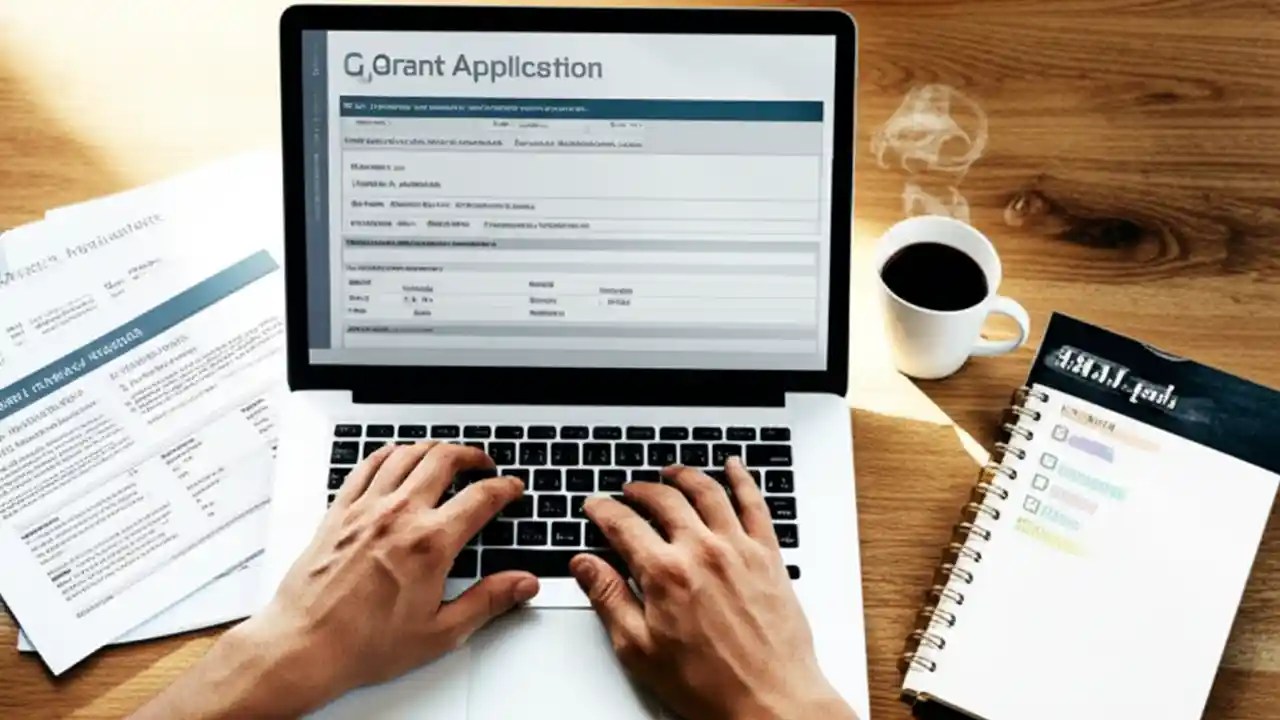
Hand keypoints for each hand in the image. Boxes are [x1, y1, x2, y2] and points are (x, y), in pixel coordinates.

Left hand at [235, 442, 537, 711]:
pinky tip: (395, 455)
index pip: (481, 498)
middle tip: (482, 463)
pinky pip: (366, 466)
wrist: (306, 646)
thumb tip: (521, 585)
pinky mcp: (339, 512)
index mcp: (430, 544)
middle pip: (444, 460)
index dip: (505, 488)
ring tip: (445, 454)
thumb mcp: (441, 632)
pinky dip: (387, 453)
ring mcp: (366, 510)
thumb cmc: (365, 644)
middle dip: (471, 455)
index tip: (512, 488)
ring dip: (433, 448)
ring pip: (406, 455)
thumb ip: (488, 601)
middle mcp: (399, 516)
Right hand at [571, 458, 855, 719]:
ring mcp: (738, 549)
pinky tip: (734, 467)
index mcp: (665, 574)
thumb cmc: (709, 685)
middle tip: (628, 491)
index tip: (596, 506)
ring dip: (684, 476)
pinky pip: (755, 504)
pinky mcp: (768, 556)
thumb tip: (584, 565)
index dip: (604, 510)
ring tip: (670, 473)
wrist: (769, 700)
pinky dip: (743, 480)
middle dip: (640, 490)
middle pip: (664, 500)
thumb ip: (609, 599)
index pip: (624, 525)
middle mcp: (702, 551)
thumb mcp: (639, 649)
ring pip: (708, 492)